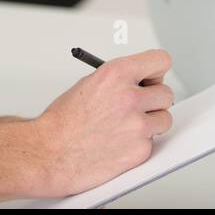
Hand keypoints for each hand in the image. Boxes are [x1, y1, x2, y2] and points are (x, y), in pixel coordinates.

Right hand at [32, 49, 174, 196]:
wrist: (48, 153)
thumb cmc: (63, 122)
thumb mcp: (90, 84)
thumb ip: (119, 80)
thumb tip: (140, 81)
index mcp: (117, 74)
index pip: (161, 61)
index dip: (156, 71)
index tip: (152, 78)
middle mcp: (130, 97)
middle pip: (166, 93)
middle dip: (153, 100)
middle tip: (139, 107)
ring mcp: (137, 125)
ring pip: (164, 119)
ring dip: (150, 123)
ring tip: (127, 127)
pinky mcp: (139, 150)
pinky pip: (152, 143)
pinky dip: (139, 144)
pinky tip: (119, 143)